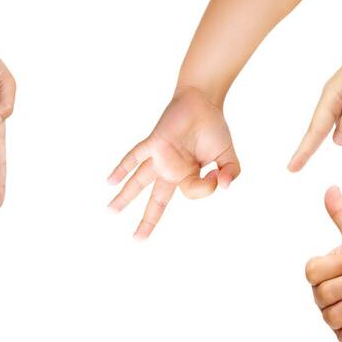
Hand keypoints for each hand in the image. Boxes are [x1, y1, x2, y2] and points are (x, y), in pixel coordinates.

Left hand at [107, 87, 240, 240]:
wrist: (203, 101)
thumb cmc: (213, 127)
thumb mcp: (227, 155)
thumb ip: (232, 172)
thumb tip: (225, 186)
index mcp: (186, 175)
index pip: (191, 193)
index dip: (206, 189)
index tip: (217, 175)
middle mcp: (170, 170)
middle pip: (155, 201)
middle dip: (146, 221)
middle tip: (137, 239)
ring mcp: (160, 158)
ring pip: (139, 182)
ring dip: (124, 197)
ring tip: (110, 211)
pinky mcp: (154, 143)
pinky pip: (135, 156)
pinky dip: (123, 168)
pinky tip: (108, 182)